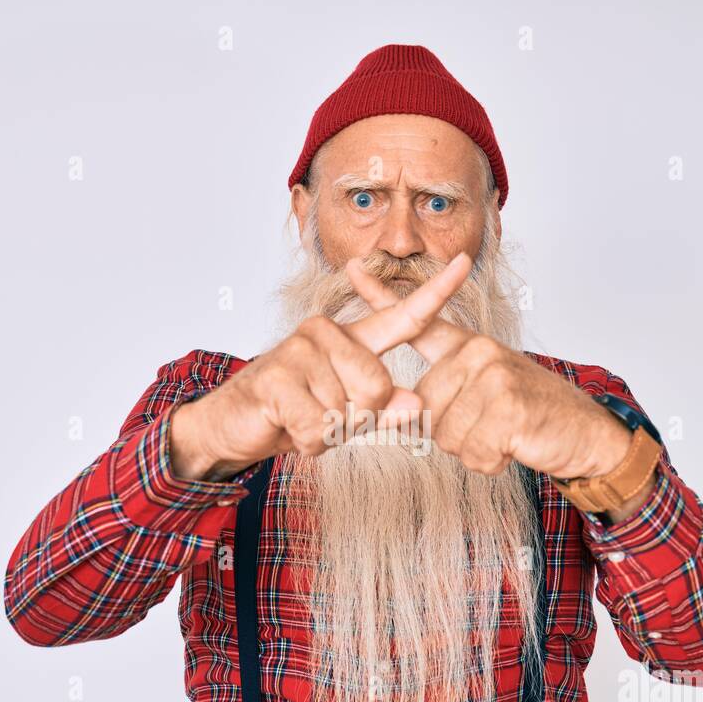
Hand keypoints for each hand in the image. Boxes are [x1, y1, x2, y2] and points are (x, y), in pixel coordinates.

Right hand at [169, 253, 475, 480]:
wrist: (235, 424)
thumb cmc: (296, 412)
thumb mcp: (349, 415)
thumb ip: (385, 410)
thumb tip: (416, 405)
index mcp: (352, 338)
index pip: (403, 316)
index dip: (437, 292)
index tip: (467, 261)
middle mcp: (327, 332)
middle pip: (378, 387)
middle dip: (356, 418)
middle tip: (323, 414)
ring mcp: (300, 349)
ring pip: (348, 409)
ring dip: (328, 431)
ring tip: (302, 417)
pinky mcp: (277, 374)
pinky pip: (318, 424)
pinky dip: (308, 440)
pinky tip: (289, 426)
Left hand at [346, 265, 634, 484]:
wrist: (586, 434)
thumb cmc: (534, 417)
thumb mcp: (489, 395)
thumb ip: (449, 396)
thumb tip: (414, 416)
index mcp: (469, 348)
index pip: (420, 321)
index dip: (382, 298)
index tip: (351, 269)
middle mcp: (478, 354)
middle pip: (425, 410)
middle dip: (453, 435)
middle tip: (491, 427)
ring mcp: (494, 376)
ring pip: (446, 435)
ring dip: (474, 449)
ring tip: (505, 434)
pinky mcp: (508, 405)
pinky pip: (472, 451)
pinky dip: (490, 461)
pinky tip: (513, 445)